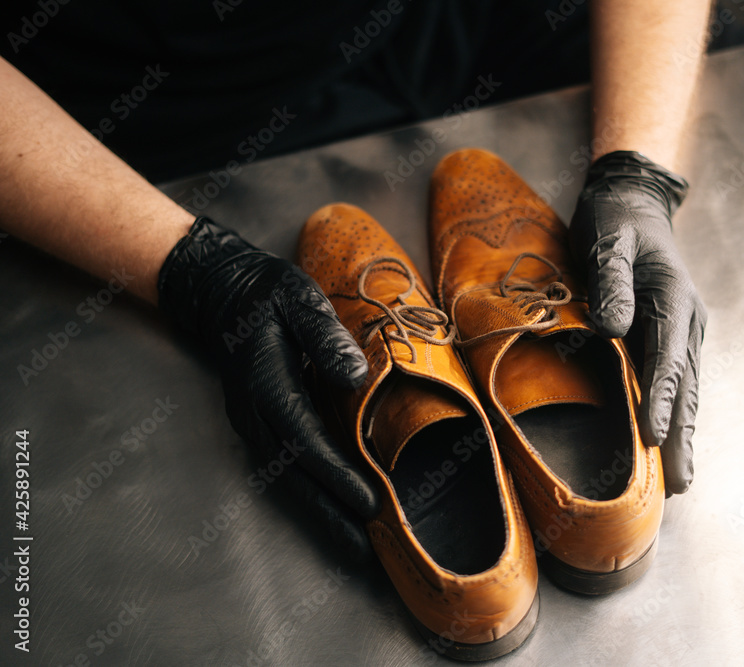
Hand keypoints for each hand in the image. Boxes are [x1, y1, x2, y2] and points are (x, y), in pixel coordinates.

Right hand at [157, 217, 377, 559]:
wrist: (219, 292)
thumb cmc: (266, 294)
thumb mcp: (299, 299)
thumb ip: (325, 337)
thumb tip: (356, 377)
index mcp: (266, 384)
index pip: (305, 441)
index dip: (337, 475)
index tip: (370, 504)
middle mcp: (255, 413)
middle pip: (294, 476)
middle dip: (330, 514)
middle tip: (365, 550)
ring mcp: (252, 423)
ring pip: (287, 479)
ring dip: (319, 513)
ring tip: (355, 545)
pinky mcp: (259, 425)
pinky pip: (286, 468)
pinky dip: (310, 493)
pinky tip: (333, 510)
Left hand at [570, 151, 705, 494]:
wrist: (634, 201)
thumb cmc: (615, 219)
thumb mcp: (608, 239)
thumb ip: (612, 281)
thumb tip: (613, 327)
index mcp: (674, 298)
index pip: (666, 359)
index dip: (660, 400)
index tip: (655, 438)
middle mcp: (686, 320)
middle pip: (685, 385)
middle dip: (682, 435)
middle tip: (680, 483)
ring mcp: (683, 329)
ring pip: (685, 389)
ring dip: (683, 432)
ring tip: (680, 479)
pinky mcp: (671, 335)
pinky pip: (675, 381)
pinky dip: (674, 413)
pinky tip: (670, 441)